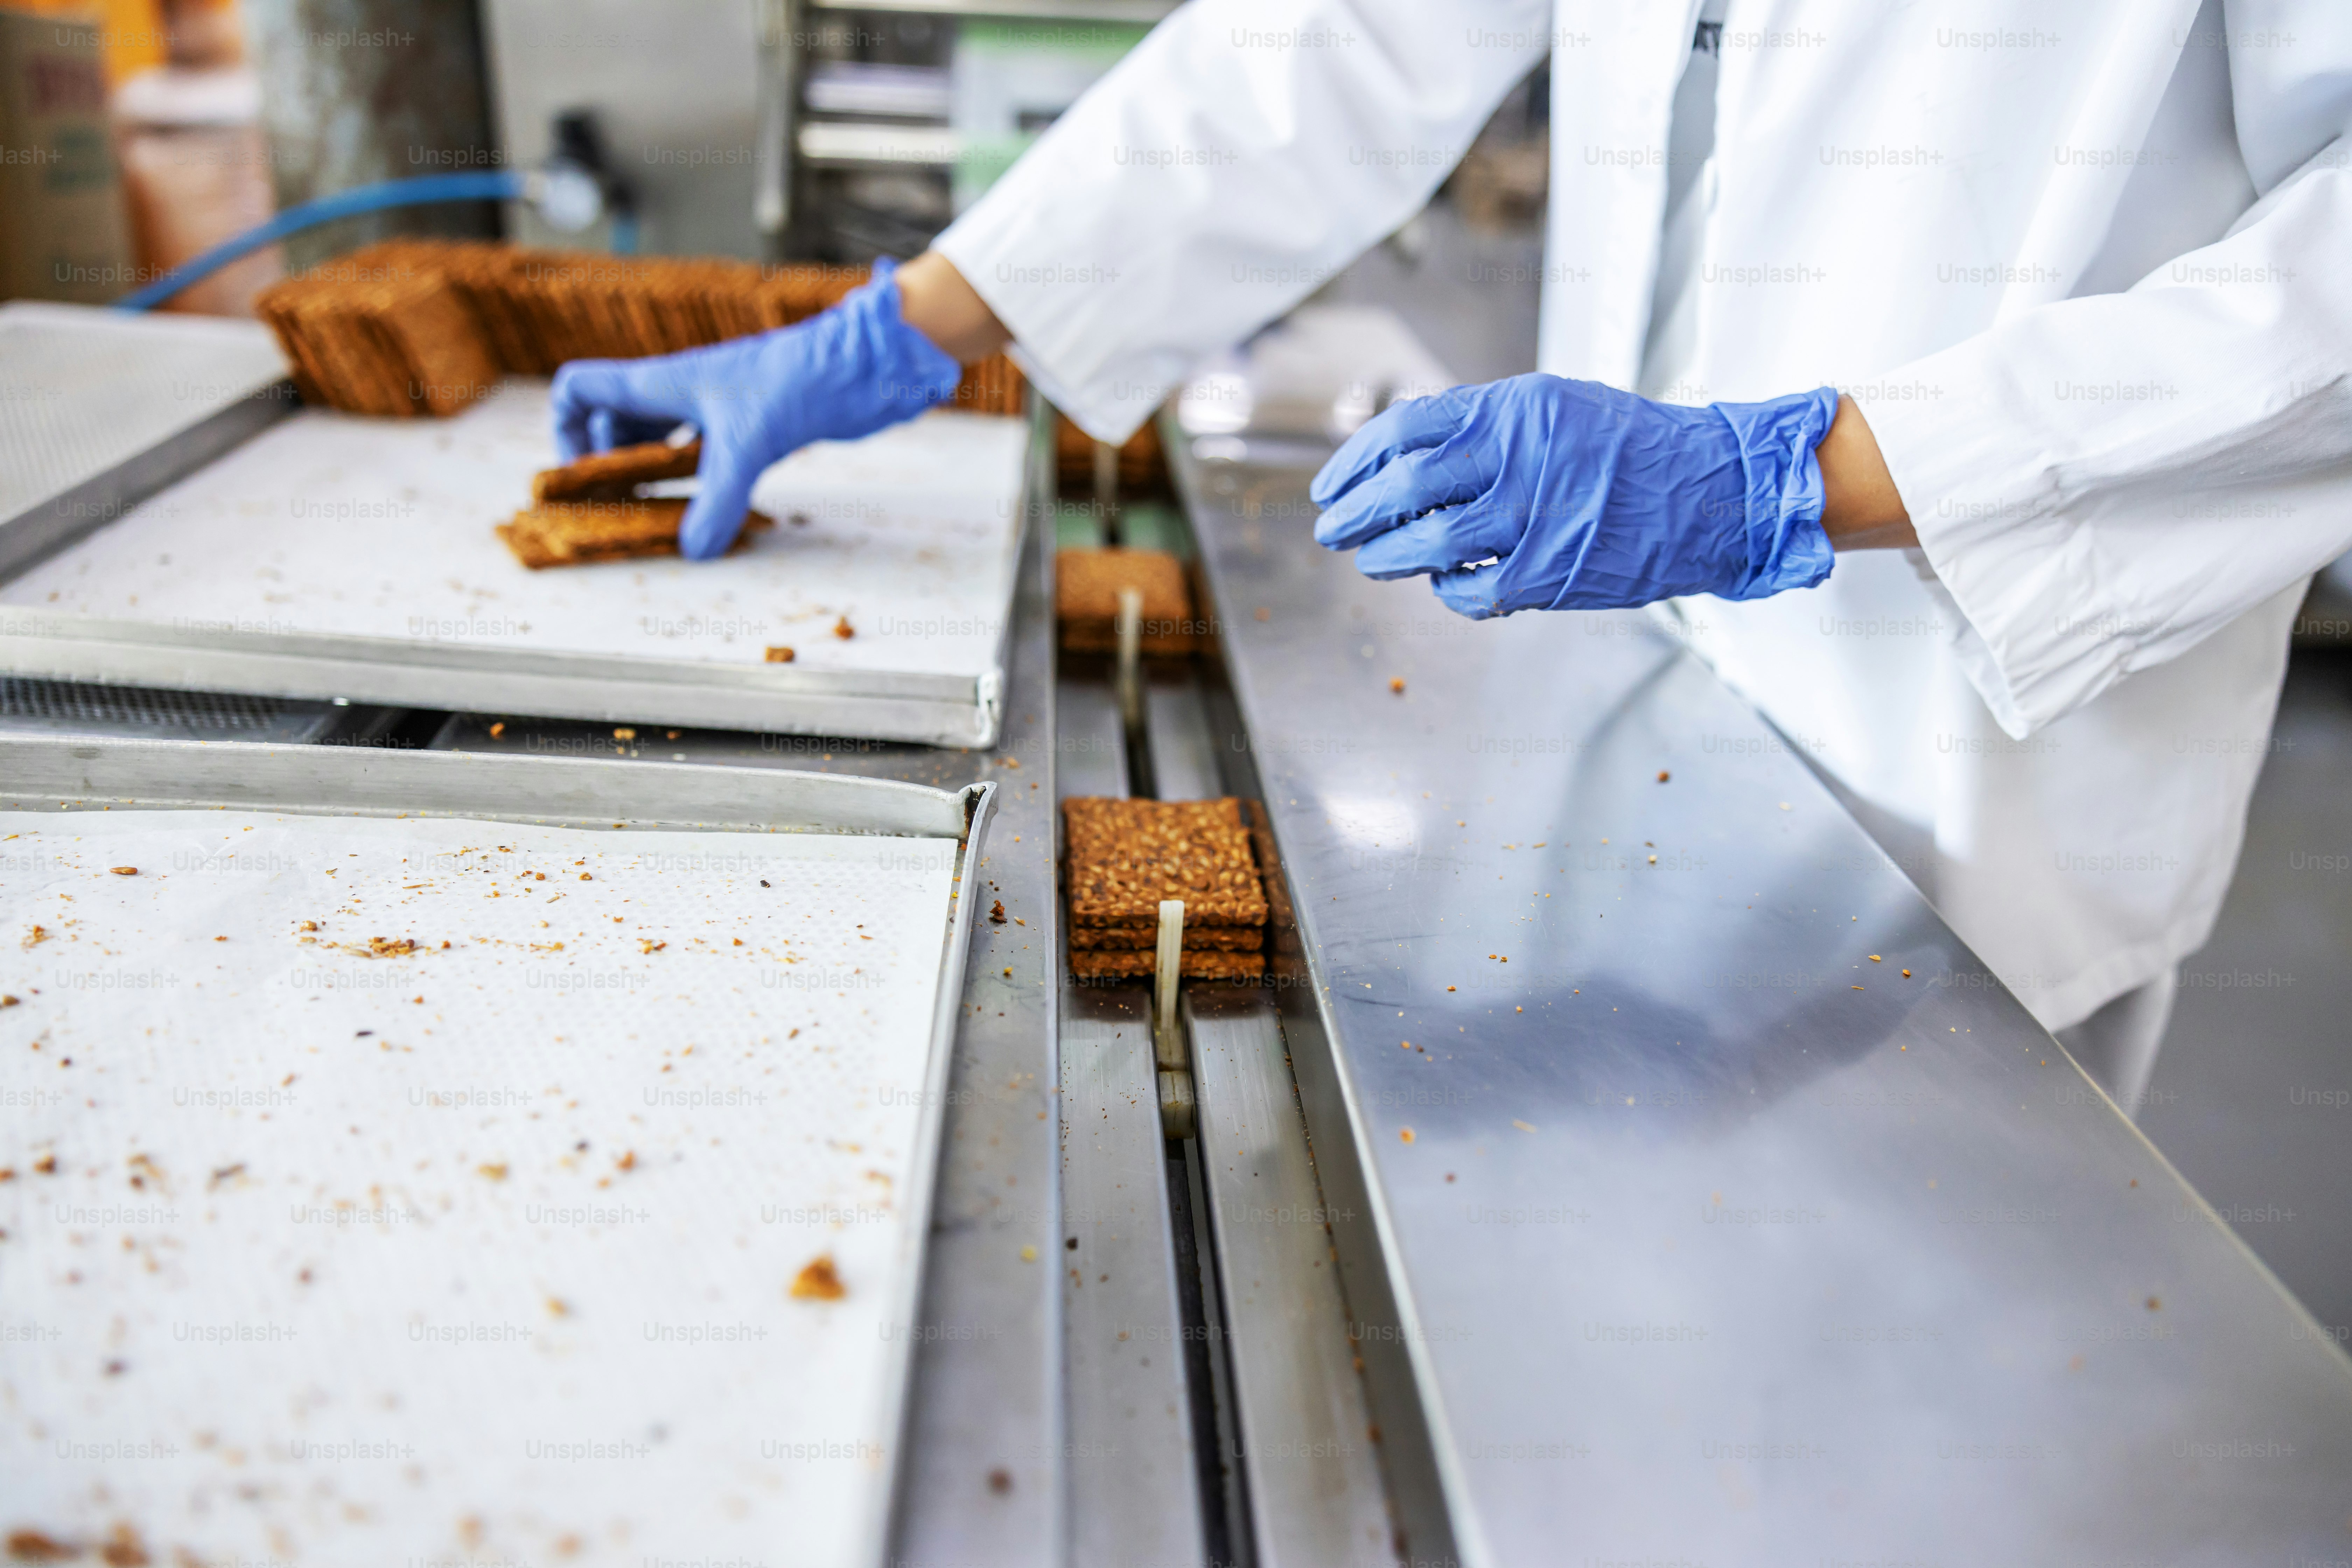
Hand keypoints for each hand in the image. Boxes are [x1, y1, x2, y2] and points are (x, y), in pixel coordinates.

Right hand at [550, 257, 963, 558]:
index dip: (566, 428)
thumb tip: (693, 550)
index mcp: (661, 382)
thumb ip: (718, 501)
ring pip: (654, 434)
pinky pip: (693, 448)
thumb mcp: (749, 447)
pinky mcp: (741, 422)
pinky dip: (685, 474)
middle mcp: (678, 389)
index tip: (580, 474)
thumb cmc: (796, 384)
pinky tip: (698, 504)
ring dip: (643, 468)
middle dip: (603, 459)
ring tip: (646, 509)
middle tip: (612, 504)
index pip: (580, 389)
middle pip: (613, 419)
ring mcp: (710, 405)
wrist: (853, 366)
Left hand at [1310, 374, 1843, 616]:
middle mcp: (1517, 458)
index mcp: (1512, 409)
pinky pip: (1472, 591)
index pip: (1404, 430)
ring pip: (1427, 544)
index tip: (1329, 486)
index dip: (1354, 461)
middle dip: (1354, 515)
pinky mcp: (1550, 573)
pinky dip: (1448, 592)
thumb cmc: (1631, 451)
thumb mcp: (1553, 410)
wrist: (1711, 492)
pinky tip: (1445, 584)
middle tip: (1331, 531)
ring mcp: (1534, 517)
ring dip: (1387, 557)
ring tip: (1373, 560)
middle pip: (1403, 488)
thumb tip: (1405, 453)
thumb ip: (1483, 427)